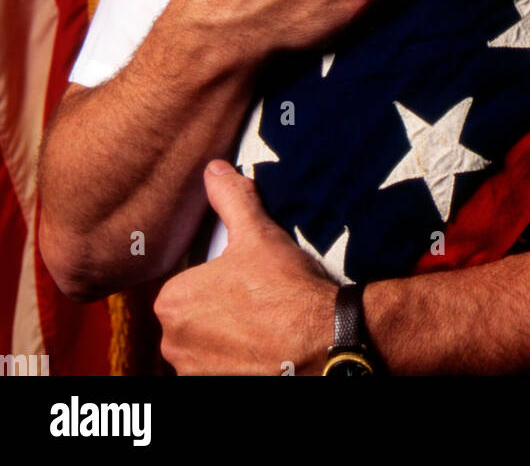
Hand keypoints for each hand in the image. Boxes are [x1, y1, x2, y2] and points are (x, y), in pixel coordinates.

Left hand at [154, 159, 336, 375]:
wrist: (322, 342)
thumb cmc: (286, 290)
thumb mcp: (258, 234)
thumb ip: (231, 199)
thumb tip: (214, 170)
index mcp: (173, 301)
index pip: (187, 284)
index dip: (217, 279)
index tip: (242, 280)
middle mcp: (173, 344)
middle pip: (193, 318)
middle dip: (218, 311)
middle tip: (254, 300)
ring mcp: (193, 374)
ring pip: (204, 348)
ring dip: (225, 340)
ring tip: (260, 325)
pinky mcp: (215, 393)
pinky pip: (217, 372)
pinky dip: (235, 364)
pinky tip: (261, 349)